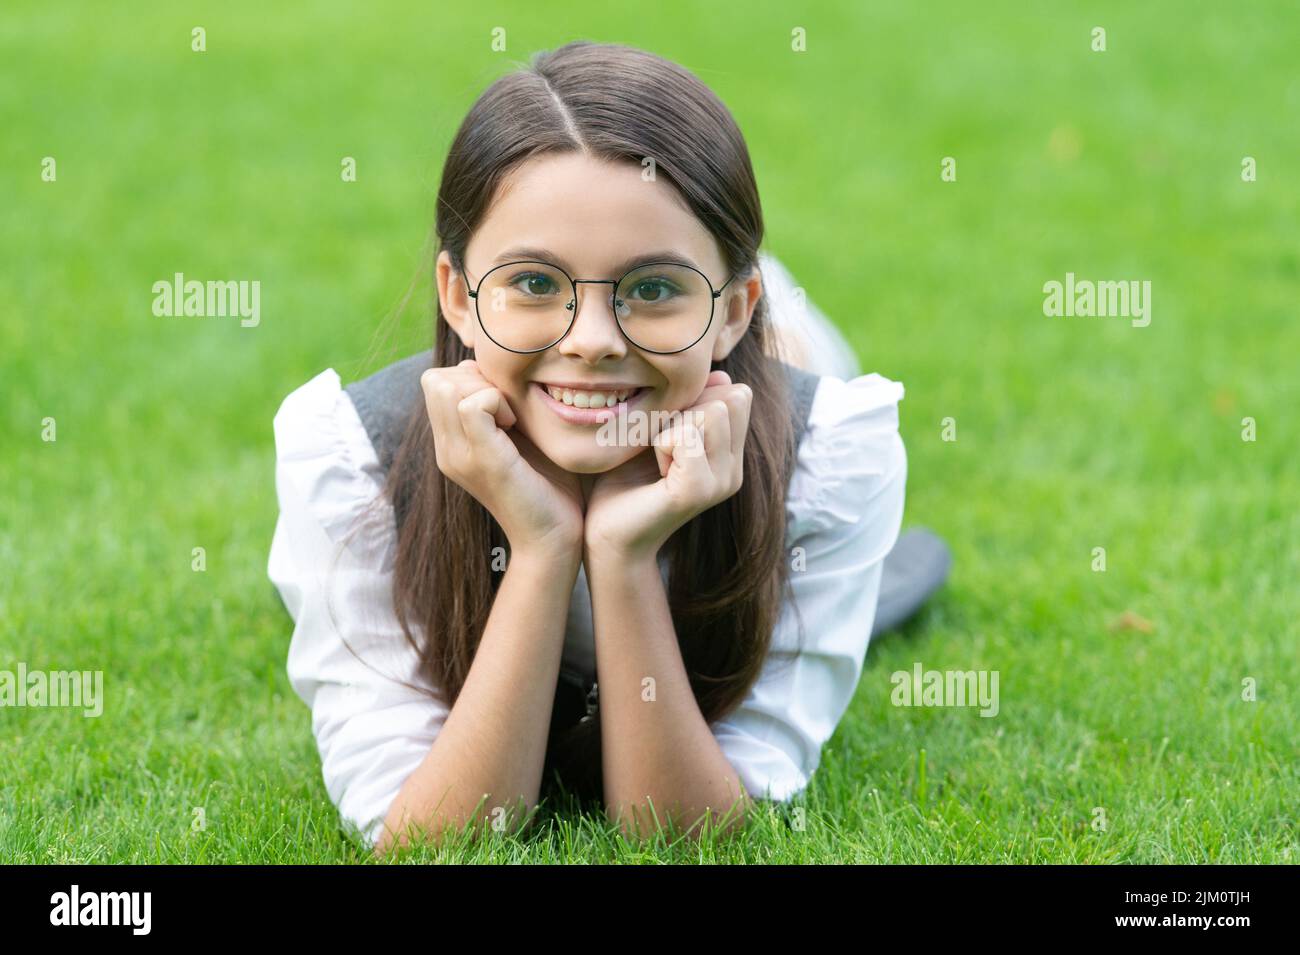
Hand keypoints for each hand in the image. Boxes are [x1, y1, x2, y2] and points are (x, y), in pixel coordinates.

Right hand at [421, 359, 584, 556]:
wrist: (553, 538)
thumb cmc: (547, 486)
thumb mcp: (516, 437)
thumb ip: (500, 407)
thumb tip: (486, 370)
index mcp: (450, 444)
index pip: (434, 382)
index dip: (470, 376)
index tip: (503, 403)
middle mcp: (446, 450)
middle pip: (434, 379)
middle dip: (475, 377)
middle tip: (507, 408)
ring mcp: (458, 456)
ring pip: (446, 386)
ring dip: (486, 388)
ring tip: (511, 418)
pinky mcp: (482, 460)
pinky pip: (472, 405)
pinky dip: (497, 401)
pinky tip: (514, 425)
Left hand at [584, 370, 752, 561]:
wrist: (607, 533)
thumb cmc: (626, 480)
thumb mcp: (662, 431)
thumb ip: (692, 405)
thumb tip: (722, 374)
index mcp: (731, 456)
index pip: (737, 395)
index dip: (696, 401)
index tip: (669, 434)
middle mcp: (734, 471)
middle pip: (725, 400)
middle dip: (683, 413)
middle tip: (660, 450)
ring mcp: (721, 483)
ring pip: (709, 413)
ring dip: (671, 428)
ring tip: (658, 460)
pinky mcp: (698, 490)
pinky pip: (684, 436)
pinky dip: (660, 444)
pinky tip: (655, 471)